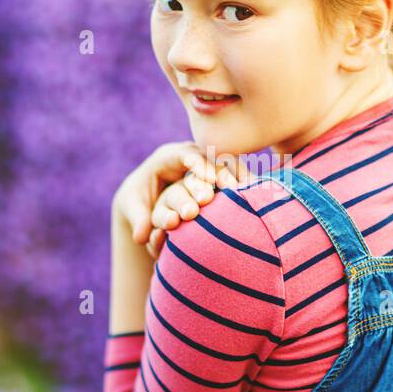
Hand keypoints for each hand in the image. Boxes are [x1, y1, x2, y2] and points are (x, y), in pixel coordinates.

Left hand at [111, 142, 245, 251]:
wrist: (145, 192)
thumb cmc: (138, 200)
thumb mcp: (133, 207)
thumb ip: (137, 219)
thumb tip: (141, 237)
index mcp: (166, 158)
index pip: (183, 156)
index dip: (198, 165)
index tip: (211, 180)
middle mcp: (188, 154)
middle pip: (208, 158)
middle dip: (220, 173)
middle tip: (231, 188)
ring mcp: (203, 160)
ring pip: (225, 161)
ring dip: (238, 174)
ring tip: (252, 189)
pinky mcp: (216, 170)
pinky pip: (235, 170)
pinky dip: (245, 179)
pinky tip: (259, 191)